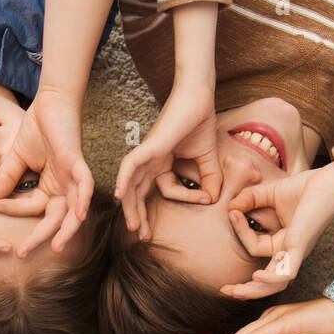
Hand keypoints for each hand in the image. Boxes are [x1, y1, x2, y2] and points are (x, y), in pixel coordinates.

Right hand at [0, 89, 92, 255]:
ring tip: (55, 248)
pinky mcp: (78, 165)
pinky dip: (84, 200)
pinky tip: (80, 215)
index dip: (13, 210)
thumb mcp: (16, 159)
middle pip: (54, 219)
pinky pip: (85, 186)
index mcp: (49, 188)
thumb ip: (6, 180)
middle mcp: (63, 188)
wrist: (50, 102)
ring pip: (73, 211)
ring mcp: (72, 178)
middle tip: (23, 253)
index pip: (31, 208)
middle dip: (40, 237)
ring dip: (65, 231)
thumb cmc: (37, 128)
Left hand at [114, 81, 220, 239]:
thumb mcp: (208, 159)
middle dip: (140, 216)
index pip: (168, 190)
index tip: (205, 199)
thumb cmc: (200, 121)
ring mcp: (147, 154)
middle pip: (139, 193)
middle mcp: (150, 161)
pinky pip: (130, 165)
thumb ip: (210, 179)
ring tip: (133, 227)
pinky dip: (124, 179)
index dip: (187, 198)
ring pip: (132, 185)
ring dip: (131, 207)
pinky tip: (120, 195)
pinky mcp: (148, 146)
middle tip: (142, 236)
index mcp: (162, 163)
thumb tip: (213, 200)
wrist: (198, 97)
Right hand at [225, 162, 333, 297]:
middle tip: (224, 290)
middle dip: (245, 289)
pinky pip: (287, 271)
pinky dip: (272, 278)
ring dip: (254, 291)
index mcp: (283, 243)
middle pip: (266, 280)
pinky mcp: (300, 247)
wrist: (328, 181)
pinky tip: (256, 277)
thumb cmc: (304, 188)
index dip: (240, 230)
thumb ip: (248, 199)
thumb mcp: (267, 194)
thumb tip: (230, 207)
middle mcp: (289, 252)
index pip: (254, 246)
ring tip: (234, 292)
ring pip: (275, 283)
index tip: (232, 211)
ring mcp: (295, 252)